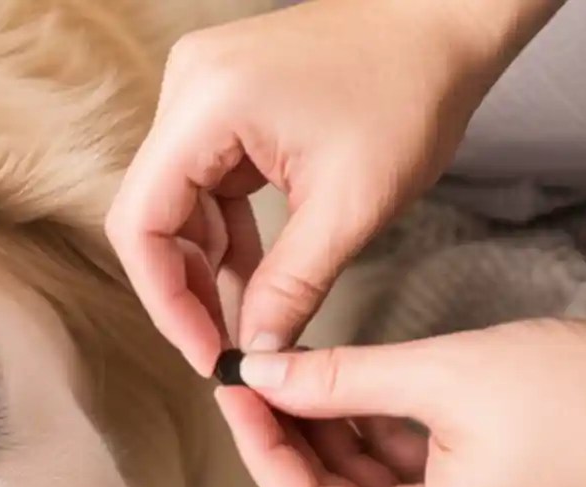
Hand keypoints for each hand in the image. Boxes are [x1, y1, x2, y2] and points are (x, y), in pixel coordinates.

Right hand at [106, 0, 561, 373]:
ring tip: (248, 323)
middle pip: (151, 214)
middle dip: (185, 289)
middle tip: (225, 349)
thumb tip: (255, 353)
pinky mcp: (227, 102)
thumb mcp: (351, 206)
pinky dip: (229, 233)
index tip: (205, 353)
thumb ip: (291, 286)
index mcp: (205, 104)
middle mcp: (187, 90)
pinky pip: (208, 182)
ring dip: (208, 266)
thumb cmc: (411, 91)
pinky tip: (257, 278)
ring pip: (178, 204)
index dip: (165, 300)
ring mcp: (203, 92)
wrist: (445, 22)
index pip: (140, 222)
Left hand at [215, 319, 585, 486]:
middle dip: (294, 434)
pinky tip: (358, 384)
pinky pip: (413, 480)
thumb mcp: (450, 375)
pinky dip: (381, 434)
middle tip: (260, 370)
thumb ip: (347, 379)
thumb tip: (265, 372)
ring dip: (335, 430)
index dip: (262, 446)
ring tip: (302, 368)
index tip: (235, 386)